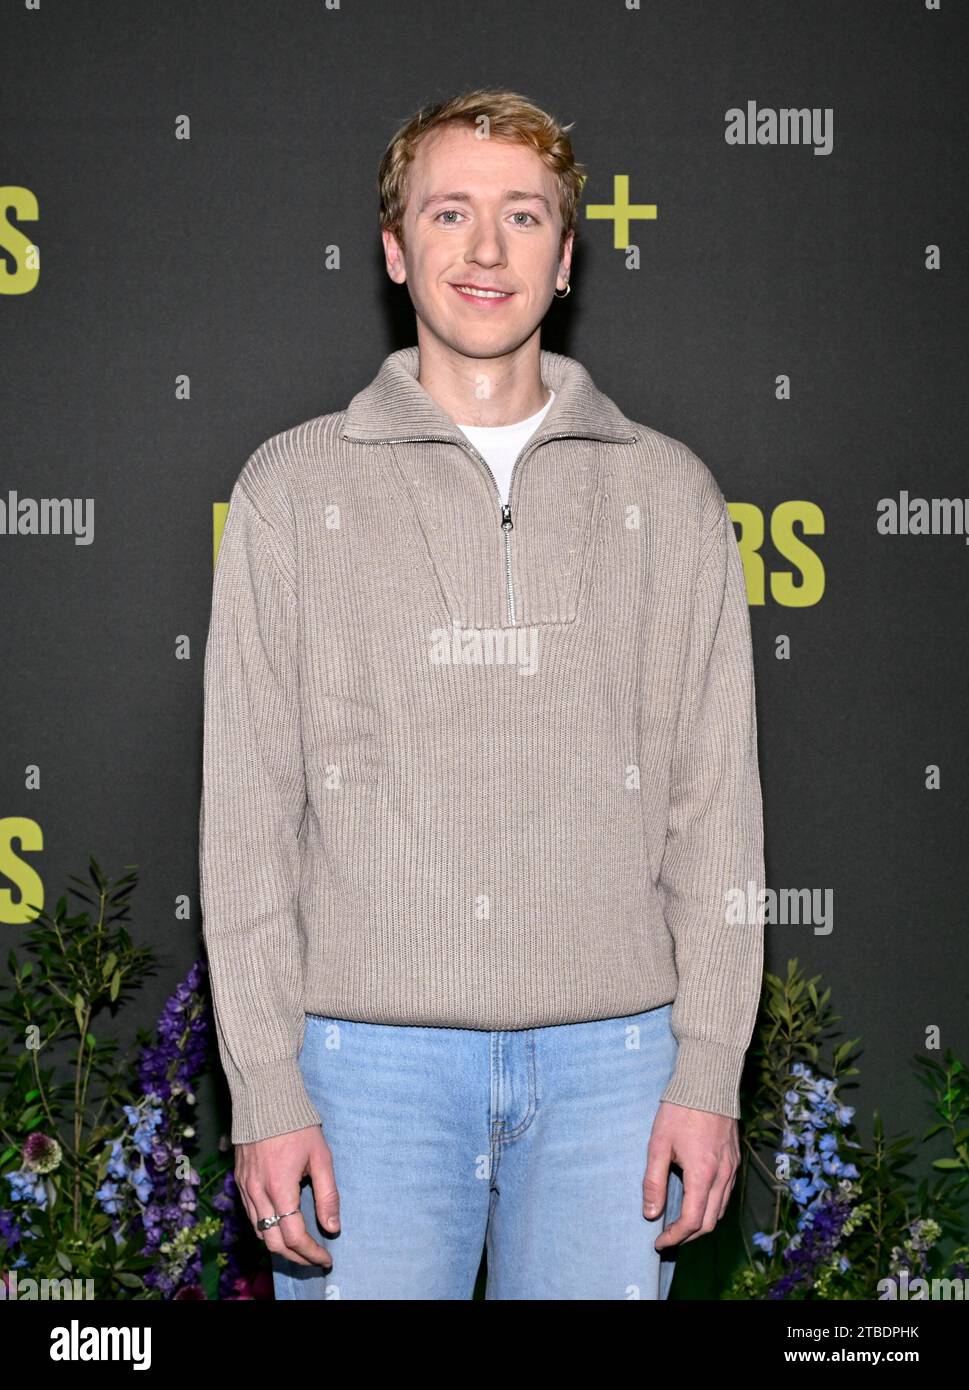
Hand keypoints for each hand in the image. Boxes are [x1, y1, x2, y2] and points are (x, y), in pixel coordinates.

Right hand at [234, 1125, 339, 1268]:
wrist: (264, 1097)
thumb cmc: (297, 1124)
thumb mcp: (321, 1157)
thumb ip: (328, 1195)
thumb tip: (332, 1227)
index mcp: (279, 1188)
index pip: (294, 1236)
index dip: (311, 1253)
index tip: (326, 1259)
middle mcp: (257, 1193)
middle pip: (273, 1243)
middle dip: (296, 1256)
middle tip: (315, 1259)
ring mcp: (244, 1188)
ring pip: (259, 1232)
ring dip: (280, 1245)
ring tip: (301, 1247)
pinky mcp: (239, 1182)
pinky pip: (251, 1216)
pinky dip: (266, 1228)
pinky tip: (281, 1225)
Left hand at [644, 1101, 738, 1249]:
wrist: (708, 1082)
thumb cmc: (680, 1110)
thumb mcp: (658, 1144)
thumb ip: (653, 1181)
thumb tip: (650, 1214)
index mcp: (703, 1174)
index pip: (693, 1221)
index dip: (675, 1237)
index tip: (659, 1242)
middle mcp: (722, 1176)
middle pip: (710, 1222)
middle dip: (688, 1235)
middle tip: (668, 1237)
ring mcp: (732, 1168)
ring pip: (721, 1209)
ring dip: (702, 1222)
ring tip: (680, 1223)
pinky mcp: (734, 1159)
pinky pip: (726, 1193)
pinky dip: (712, 1206)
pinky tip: (696, 1200)